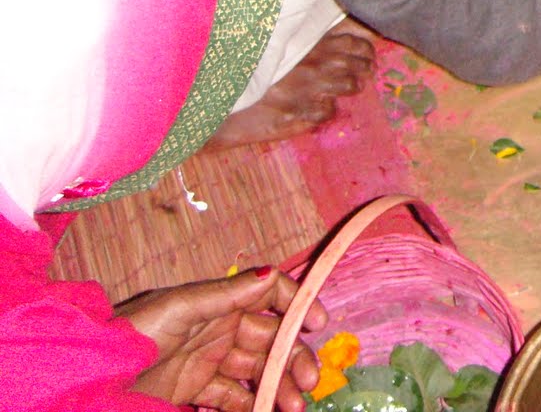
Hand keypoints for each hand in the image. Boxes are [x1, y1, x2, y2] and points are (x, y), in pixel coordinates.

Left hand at [119, 268, 326, 411]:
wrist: (93, 376)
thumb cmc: (134, 331)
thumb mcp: (179, 307)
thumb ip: (226, 294)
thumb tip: (271, 272)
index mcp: (219, 302)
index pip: (268, 295)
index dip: (295, 305)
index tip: (317, 325)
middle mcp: (219, 329)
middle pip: (269, 340)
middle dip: (292, 358)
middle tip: (307, 382)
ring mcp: (208, 361)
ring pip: (255, 371)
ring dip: (277, 386)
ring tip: (291, 407)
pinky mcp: (195, 391)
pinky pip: (232, 398)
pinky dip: (250, 405)